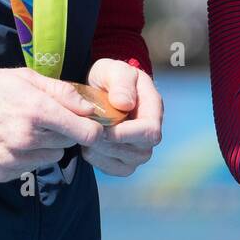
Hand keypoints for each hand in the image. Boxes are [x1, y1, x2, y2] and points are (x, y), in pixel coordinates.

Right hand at [0, 67, 105, 182]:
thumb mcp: (28, 78)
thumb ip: (63, 92)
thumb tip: (91, 109)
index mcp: (38, 111)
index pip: (85, 132)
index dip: (92, 128)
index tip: (88, 124)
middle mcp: (27, 139)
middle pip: (69, 144)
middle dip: (64, 132)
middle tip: (46, 120)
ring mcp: (13, 160)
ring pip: (51, 158)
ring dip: (46, 147)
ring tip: (26, 130)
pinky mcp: (1, 173)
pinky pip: (30, 168)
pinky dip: (27, 158)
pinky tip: (10, 143)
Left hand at [80, 58, 163, 177]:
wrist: (100, 89)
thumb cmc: (110, 77)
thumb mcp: (114, 70)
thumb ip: (121, 83)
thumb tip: (125, 105)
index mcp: (153, 109)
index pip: (149, 131)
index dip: (126, 134)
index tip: (103, 127)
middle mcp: (150, 133)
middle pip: (138, 152)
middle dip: (108, 144)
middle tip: (86, 131)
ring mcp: (139, 149)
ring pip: (126, 164)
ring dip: (101, 152)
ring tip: (85, 135)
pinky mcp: (124, 161)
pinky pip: (114, 170)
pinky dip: (97, 160)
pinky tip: (87, 145)